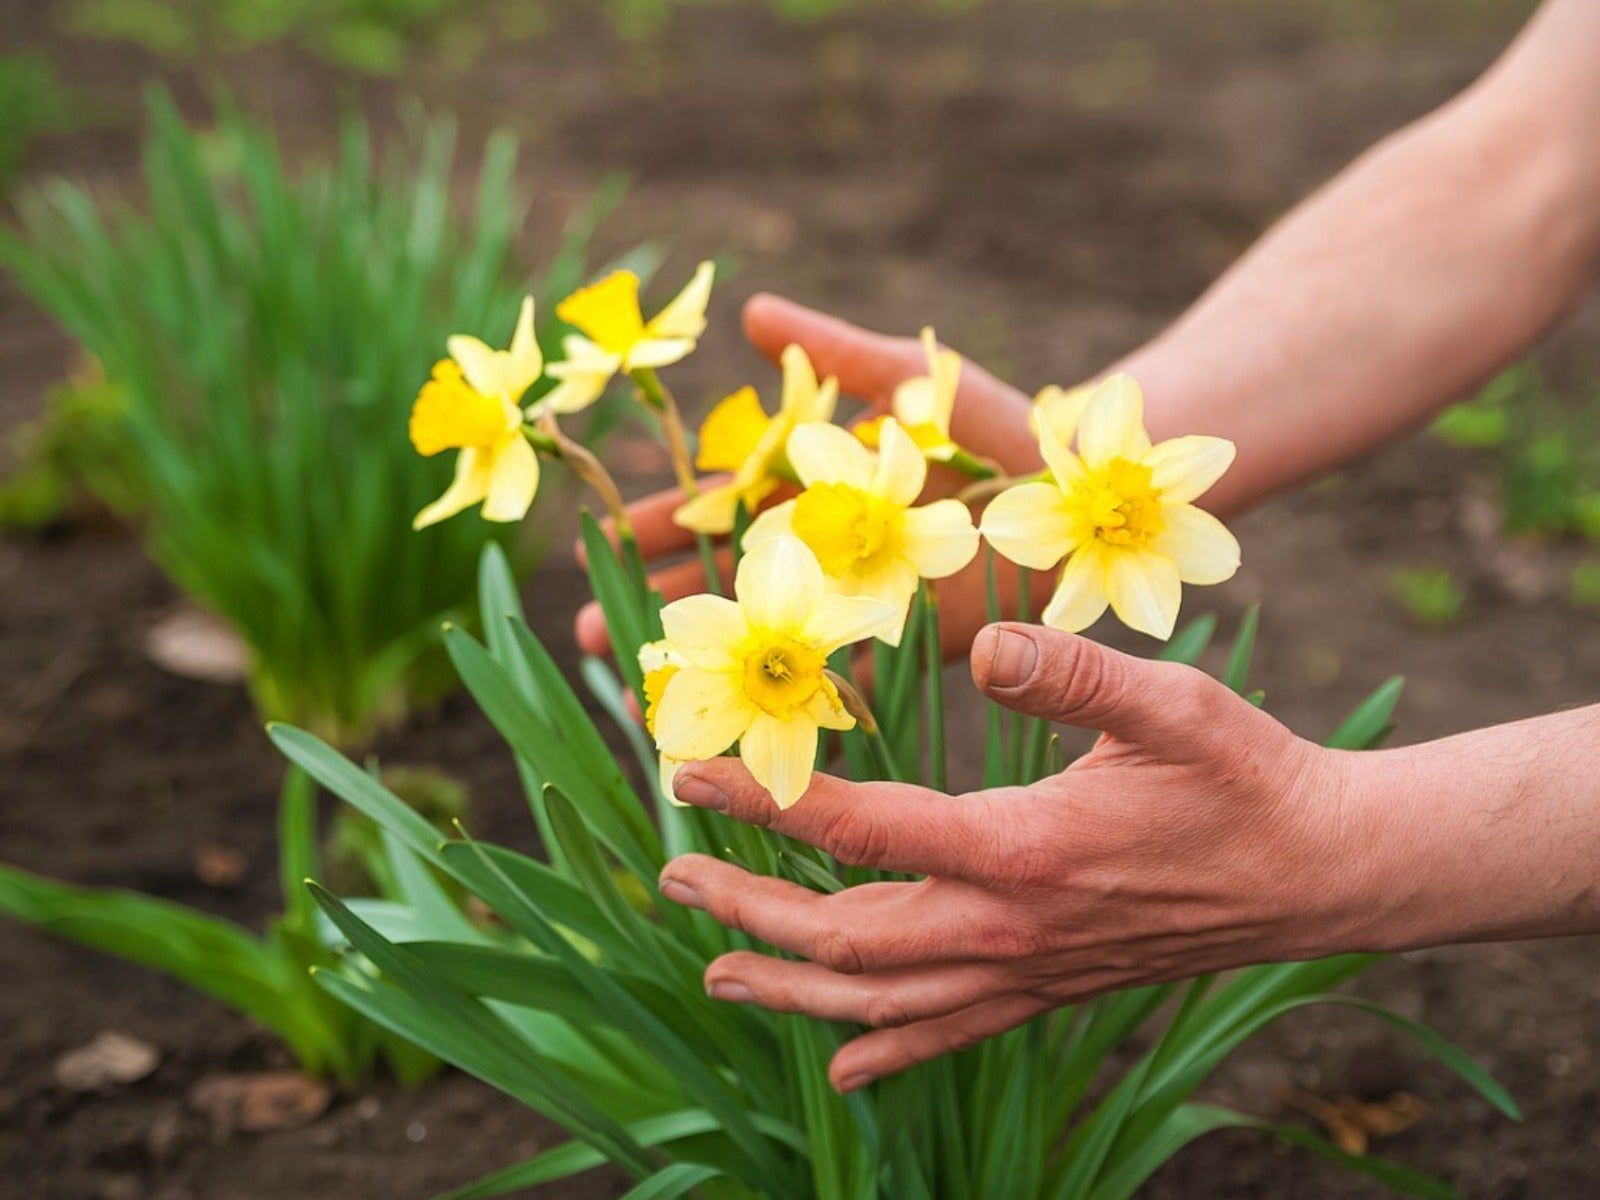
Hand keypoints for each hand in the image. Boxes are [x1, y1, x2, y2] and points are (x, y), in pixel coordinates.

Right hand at [575, 294, 1043, 660]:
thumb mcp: (903, 377)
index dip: (663, 525)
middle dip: (658, 604)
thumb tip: (752, 310)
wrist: (1072, 478)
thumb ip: (832, 353)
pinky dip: (784, 703)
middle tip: (590, 636)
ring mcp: (858, 600)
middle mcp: (824, 549)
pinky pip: (834, 677)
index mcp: (813, 485)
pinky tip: (738, 735)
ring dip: (704, 664)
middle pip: (723, 580)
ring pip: (764, 635)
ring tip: (638, 690)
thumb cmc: (989, 419)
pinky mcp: (902, 643)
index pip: (718, 507)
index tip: (604, 542)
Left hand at [657, 622, 1369, 1091]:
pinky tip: (845, 1066)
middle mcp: (1006, 927)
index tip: (692, 773)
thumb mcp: (1170, 704)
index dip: (766, 800)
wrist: (1320, 873)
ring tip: (715, 973)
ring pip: (881, 1001)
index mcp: (1018, 849)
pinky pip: (950, 1035)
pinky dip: (887, 1051)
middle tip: (670, 872)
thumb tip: (985, 640)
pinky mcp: (1051, 990)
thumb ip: (1071, 670)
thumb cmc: (1246, 777)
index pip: (858, 827)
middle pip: (843, 934)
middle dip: (745, 904)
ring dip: (789, 989)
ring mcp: (1026, 972)